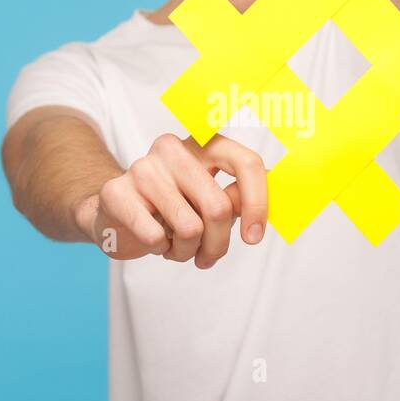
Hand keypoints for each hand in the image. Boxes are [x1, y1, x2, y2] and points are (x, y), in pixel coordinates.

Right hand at [75, 133, 267, 267]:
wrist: (115, 214)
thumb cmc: (170, 207)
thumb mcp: (208, 199)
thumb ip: (239, 197)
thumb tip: (284, 197)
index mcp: (203, 144)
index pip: (246, 162)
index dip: (258, 204)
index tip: (253, 238)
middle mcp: (173, 148)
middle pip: (218, 207)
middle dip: (217, 244)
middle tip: (207, 256)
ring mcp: (143, 167)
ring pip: (190, 228)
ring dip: (186, 252)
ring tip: (175, 246)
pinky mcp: (117, 192)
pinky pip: (156, 237)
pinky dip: (160, 250)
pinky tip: (153, 240)